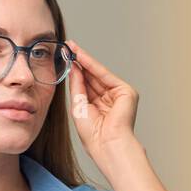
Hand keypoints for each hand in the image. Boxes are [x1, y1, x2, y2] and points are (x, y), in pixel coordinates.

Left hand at [66, 40, 139, 160]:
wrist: (107, 144)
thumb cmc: (93, 134)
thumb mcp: (79, 106)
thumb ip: (77, 85)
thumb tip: (74, 67)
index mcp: (98, 107)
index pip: (85, 85)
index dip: (75, 71)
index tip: (64, 58)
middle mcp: (108, 99)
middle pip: (91, 76)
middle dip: (79, 61)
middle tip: (67, 47)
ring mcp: (118, 95)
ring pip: (97, 74)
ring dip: (84, 60)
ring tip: (71, 48)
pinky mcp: (125, 91)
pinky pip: (105, 75)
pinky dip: (92, 65)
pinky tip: (81, 56)